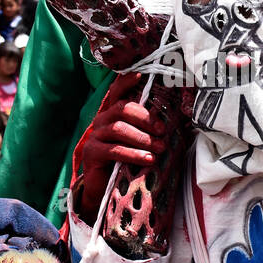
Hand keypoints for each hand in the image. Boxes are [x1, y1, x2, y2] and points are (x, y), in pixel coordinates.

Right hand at [76, 91, 167, 220]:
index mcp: (112, 114)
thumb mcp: (136, 143)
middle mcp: (101, 120)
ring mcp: (95, 136)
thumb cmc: (124, 161)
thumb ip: (146, 131)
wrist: (103, 188)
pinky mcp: (92, 152)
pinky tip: (147, 160)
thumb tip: (170, 124)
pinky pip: (114, 150)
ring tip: (159, 148)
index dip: (127, 82)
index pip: (118, 92)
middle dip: (145, 118)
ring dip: (142, 138)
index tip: (140, 74)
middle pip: (122, 108)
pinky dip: (133, 154)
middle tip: (162, 131)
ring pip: (119, 129)